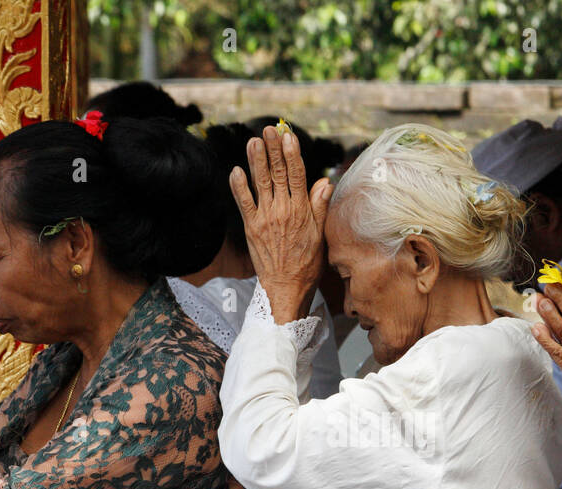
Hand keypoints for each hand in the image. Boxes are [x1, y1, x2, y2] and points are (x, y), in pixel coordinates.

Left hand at [230, 126, 332, 324]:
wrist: (286, 287)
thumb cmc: (307, 263)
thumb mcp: (320, 235)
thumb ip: (320, 206)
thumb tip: (325, 181)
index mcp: (302, 210)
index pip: (296, 175)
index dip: (291, 153)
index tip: (288, 135)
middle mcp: (283, 210)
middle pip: (277, 173)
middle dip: (272, 149)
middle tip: (268, 129)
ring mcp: (265, 218)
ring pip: (260, 183)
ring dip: (255, 160)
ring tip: (253, 141)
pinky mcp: (251, 227)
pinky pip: (243, 202)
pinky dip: (239, 186)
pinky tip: (236, 170)